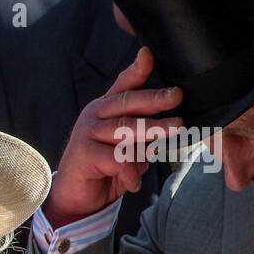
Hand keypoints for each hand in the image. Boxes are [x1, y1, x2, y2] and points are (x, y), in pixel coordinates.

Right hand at [44, 47, 183, 226]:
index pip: (123, 86)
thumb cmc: (105, 168)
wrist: (76, 197)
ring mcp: (86, 133)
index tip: (149, 56)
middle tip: (177, 96)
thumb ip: (143, 132)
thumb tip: (174, 124)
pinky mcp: (83, 154)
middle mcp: (94, 116)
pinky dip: (131, 172)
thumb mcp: (127, 146)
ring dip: (153, 131)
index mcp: (105, 109)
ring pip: (126, 129)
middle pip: (127, 103)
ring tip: (177, 130)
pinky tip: (134, 182)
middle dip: (155, 99)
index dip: (137, 70)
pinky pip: (117, 159)